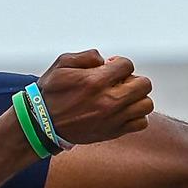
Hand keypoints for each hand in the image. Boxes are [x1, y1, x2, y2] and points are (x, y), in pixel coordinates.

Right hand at [35, 50, 153, 144]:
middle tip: (118, 83)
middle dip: (132, 79)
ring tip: (123, 97)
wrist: (42, 124)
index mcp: (96, 81)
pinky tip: (123, 112)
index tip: (110, 69)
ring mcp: (113, 118)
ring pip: (145, 104)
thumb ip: (86, 56)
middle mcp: (108, 100)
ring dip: (137, 98)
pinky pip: (141, 123)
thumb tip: (104, 60)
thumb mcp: (62, 64)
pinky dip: (136, 116)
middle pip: (143, 84)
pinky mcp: (114, 132)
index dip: (119, 64)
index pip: (127, 65)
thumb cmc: (51, 94)